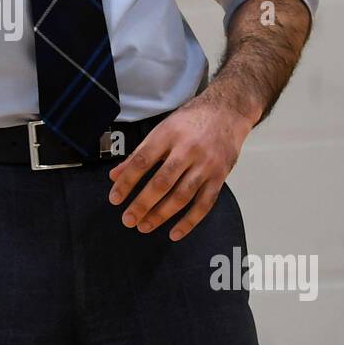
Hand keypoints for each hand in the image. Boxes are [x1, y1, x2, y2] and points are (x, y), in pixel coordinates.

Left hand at [107, 95, 254, 239]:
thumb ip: (139, 154)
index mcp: (168, 135)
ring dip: (162, 215)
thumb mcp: (162, 129)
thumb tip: (115, 176)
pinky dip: (189, 221)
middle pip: (162, 182)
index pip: (143, 161)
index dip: (127, 181)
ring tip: (145, 226)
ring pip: (182, 196)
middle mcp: (188, 150)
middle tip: (128, 220)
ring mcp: (206, 165)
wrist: (228, 111)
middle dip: (143, 203)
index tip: (115, 198)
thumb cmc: (191, 121)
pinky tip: (174, 233)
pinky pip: (204, 204)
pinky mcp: (220, 176)